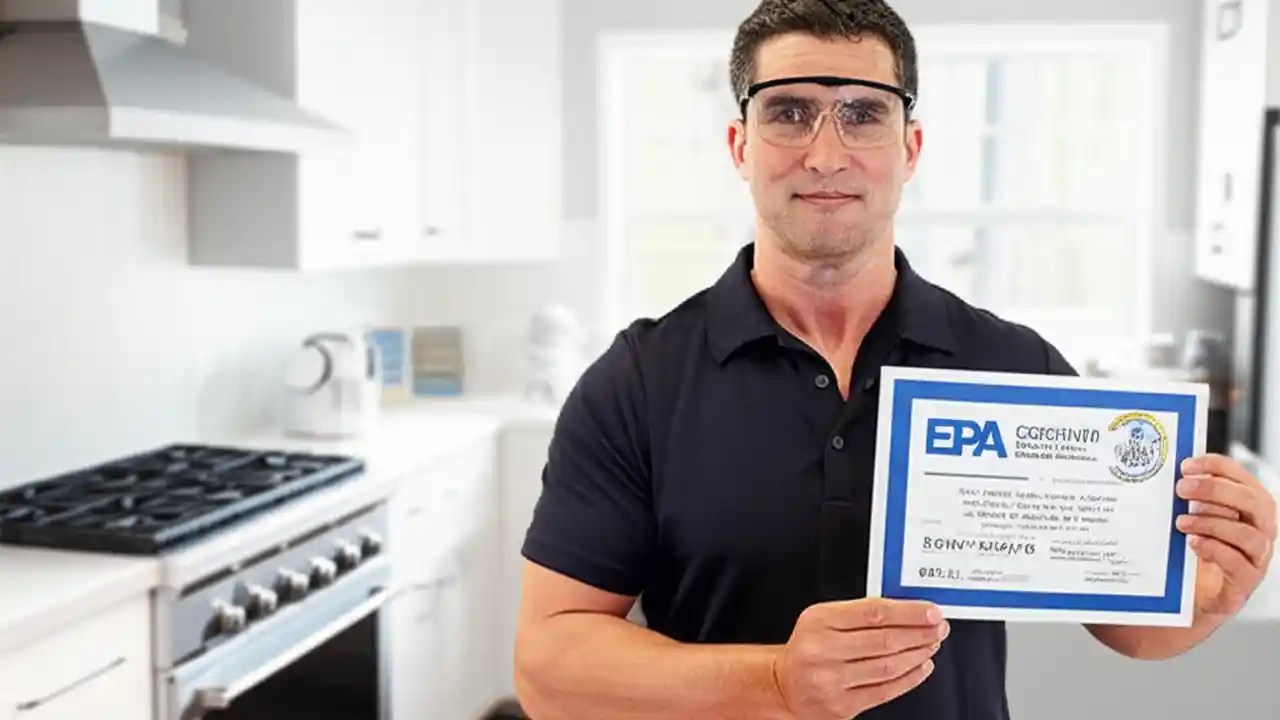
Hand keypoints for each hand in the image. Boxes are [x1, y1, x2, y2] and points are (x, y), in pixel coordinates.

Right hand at [772, 598, 946, 719]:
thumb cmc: (808, 647)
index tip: (931, 612)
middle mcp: (823, 650)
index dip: (908, 613)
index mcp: (819, 621)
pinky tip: (920, 666)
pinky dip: (909, 678)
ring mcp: (832, 680)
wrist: (783, 684)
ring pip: (888, 666)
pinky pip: (885, 691)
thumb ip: (859, 613)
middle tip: (938, 627)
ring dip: (918, 654)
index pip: (873, 613)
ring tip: (931, 644)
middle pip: (885, 640)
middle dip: (919, 633)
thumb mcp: (822, 618)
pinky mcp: (842, 705)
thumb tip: (907, 611)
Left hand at [1175, 453, 1277, 616]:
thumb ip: (1188, 498)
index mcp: (1248, 508)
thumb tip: (1168, 473)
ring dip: (1213, 523)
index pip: (1243, 478)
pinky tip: (1193, 544)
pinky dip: (1215, 550)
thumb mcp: (1189, 519)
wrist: (1188, 599)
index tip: (1187, 465)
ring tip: (1182, 522)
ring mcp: (1256, 558)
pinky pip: (1240, 565)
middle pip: (1253, 502)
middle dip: (1216, 490)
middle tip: (1182, 489)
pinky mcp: (1245, 582)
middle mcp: (1260, 530)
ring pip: (1250, 534)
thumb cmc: (1190, 553)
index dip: (1218, 466)